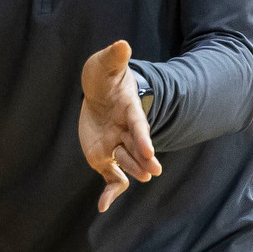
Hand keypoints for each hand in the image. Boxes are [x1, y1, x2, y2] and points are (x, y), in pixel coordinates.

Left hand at [78, 41, 159, 212]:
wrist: (99, 93)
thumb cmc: (105, 78)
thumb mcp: (106, 65)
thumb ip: (114, 58)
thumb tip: (122, 45)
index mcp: (129, 111)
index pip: (137, 125)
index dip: (142, 137)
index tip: (149, 149)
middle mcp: (126, 132)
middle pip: (136, 147)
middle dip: (144, 158)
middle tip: (153, 170)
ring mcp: (116, 146)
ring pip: (127, 162)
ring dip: (134, 171)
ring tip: (142, 179)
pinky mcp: (104, 157)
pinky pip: (109, 178)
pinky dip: (109, 193)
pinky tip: (103, 206)